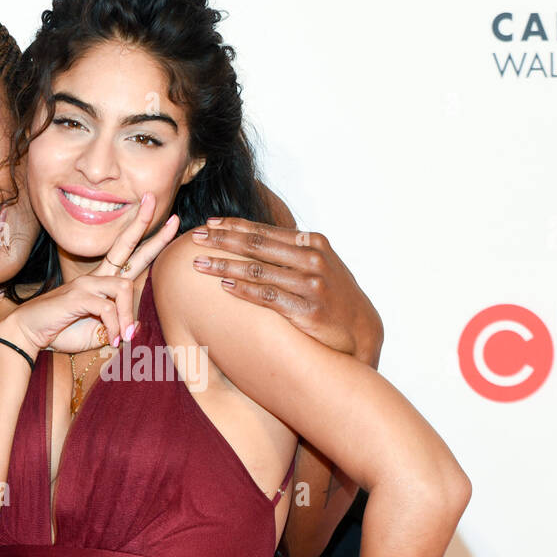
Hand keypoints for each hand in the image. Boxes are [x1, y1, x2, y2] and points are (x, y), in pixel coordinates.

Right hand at [44, 193, 179, 353]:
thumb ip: (118, 326)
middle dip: (148, 227)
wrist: (30, 334)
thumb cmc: (62, 331)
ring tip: (124, 338)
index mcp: (102, 281)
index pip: (130, 254)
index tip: (171, 222)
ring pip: (124, 287)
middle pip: (126, 245)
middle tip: (174, 217)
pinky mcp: (77, 295)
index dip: (150, 238)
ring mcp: (86, 283)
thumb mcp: (98, 332)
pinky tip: (113, 340)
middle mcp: (96, 276)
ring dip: (127, 316)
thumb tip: (136, 326)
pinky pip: (107, 308)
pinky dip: (114, 326)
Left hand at [189, 219, 382, 366]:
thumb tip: (255, 238)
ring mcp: (311, 283)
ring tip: (199, 263)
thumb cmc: (334, 297)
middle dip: (222, 240)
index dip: (234, 226)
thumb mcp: (319, 265)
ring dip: (224, 265)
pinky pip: (268, 297)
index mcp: (313, 242)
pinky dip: (244, 290)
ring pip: (257, 269)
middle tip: (194, 238)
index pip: (265, 230)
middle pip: (257, 245)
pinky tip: (223, 286)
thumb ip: (292, 251)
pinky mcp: (308, 309)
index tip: (208, 224)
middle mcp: (313, 258)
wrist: (361, 331)